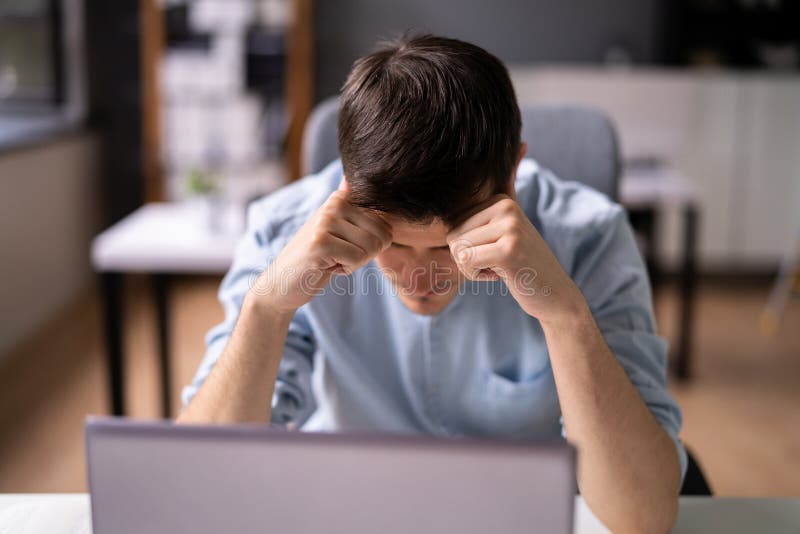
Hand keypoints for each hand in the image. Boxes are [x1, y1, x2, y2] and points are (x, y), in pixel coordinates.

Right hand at [253, 178, 392, 313]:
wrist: (283, 280)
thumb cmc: (317, 257)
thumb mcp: (339, 229)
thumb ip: (355, 209)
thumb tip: (367, 180)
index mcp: (341, 197)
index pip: (386, 224)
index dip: (372, 245)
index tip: (346, 246)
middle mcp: (333, 203)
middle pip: (382, 236)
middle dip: (365, 255)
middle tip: (339, 255)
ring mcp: (325, 221)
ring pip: (371, 247)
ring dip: (355, 263)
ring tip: (331, 259)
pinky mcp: (320, 242)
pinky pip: (357, 259)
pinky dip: (345, 269)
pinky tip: (326, 266)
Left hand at [446, 195, 585, 323]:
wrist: (555, 295)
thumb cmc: (520, 269)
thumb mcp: (498, 237)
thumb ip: (475, 222)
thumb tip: (435, 208)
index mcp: (500, 199)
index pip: (453, 224)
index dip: (466, 247)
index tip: (493, 254)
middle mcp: (505, 205)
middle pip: (452, 235)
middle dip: (466, 259)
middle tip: (496, 264)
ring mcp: (509, 226)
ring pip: (457, 248)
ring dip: (472, 268)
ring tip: (499, 268)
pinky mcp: (508, 248)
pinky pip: (466, 260)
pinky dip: (475, 275)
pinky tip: (500, 275)